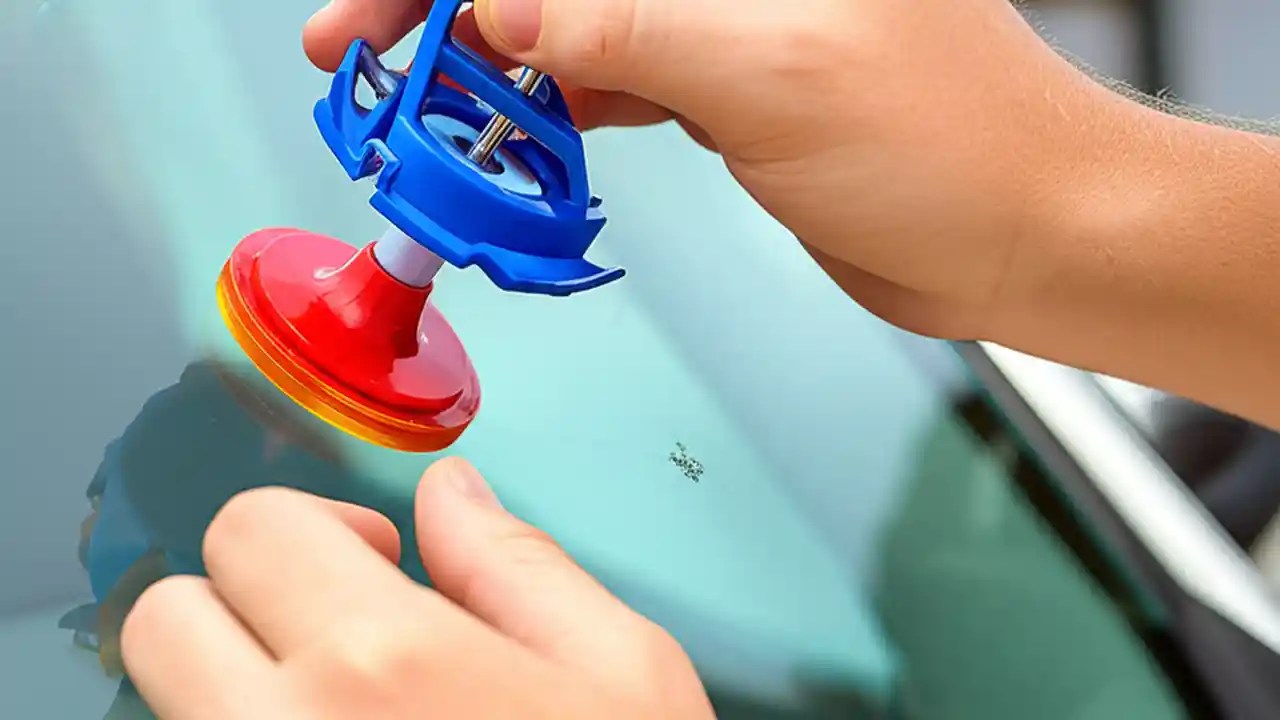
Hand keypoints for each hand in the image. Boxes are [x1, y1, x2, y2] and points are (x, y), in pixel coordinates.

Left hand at [120, 458, 715, 718]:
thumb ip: (521, 566)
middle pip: (166, 618)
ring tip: (343, 719)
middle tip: (332, 636)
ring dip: (236, 692)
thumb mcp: (625, 675)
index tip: (371, 564)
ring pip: (166, 712)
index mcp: (386, 663)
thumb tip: (453, 494)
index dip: (314, 530)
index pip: (252, 530)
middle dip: (243, 604)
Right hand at [301, 0, 1146, 341]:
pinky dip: (551, 108)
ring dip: (490, 66)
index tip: (371, 22)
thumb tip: (500, 12)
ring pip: (572, 25)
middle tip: (362, 67)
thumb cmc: (949, 144)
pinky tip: (508, 129)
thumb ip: (621, 30)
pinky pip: (610, 81)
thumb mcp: (768, 73)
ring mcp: (721, 20)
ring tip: (419, 111)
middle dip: (450, 16)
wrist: (1021, 232)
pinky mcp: (724, 83)